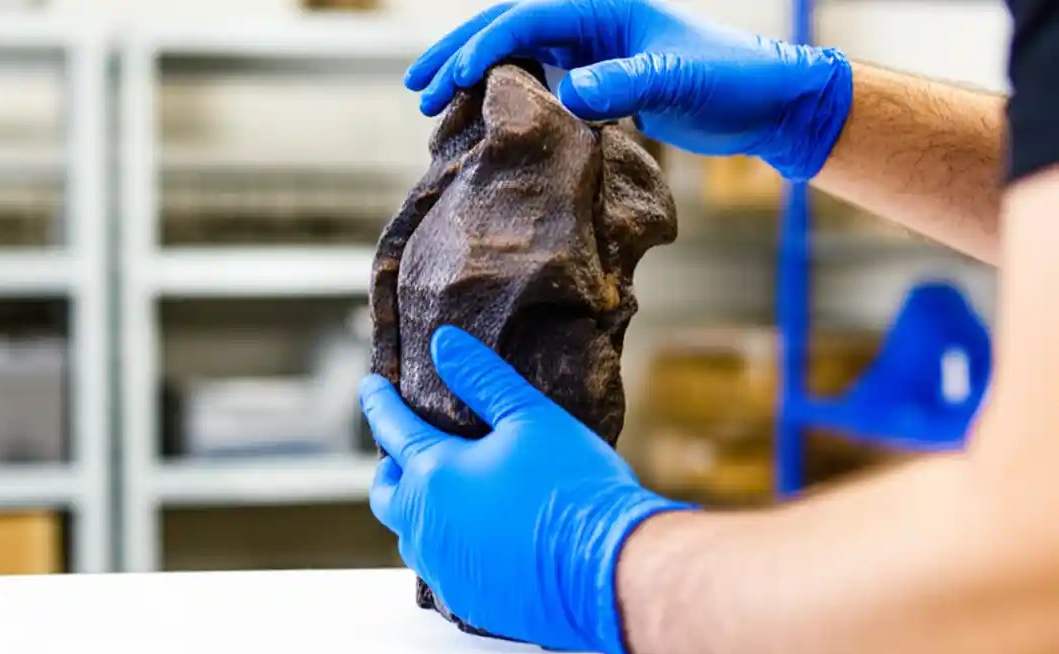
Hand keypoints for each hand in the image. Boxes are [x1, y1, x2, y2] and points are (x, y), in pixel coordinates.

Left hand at [360, 326, 693, 653]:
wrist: (609, 569)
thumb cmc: (574, 487)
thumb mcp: (530, 417)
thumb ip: (481, 378)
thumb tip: (443, 344)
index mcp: (434, 476)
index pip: (393, 429)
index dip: (380, 403)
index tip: (370, 386)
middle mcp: (427, 527)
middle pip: (387, 494)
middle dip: (391, 469)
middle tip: (403, 453)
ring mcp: (445, 570)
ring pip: (413, 537)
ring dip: (418, 513)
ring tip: (442, 496)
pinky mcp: (470, 601)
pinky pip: (444, 571)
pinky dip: (449, 548)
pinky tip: (475, 540)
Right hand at [404, 0, 853, 180]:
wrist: (764, 102)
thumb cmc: (730, 81)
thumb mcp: (678, 80)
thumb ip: (624, 82)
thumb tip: (568, 92)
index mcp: (605, 5)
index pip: (528, 17)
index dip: (487, 44)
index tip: (457, 77)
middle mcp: (590, 18)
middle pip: (505, 27)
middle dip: (457, 54)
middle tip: (418, 90)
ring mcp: (588, 46)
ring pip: (511, 51)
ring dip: (469, 73)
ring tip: (427, 101)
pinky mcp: (593, 75)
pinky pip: (532, 77)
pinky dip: (498, 92)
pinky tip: (473, 114)